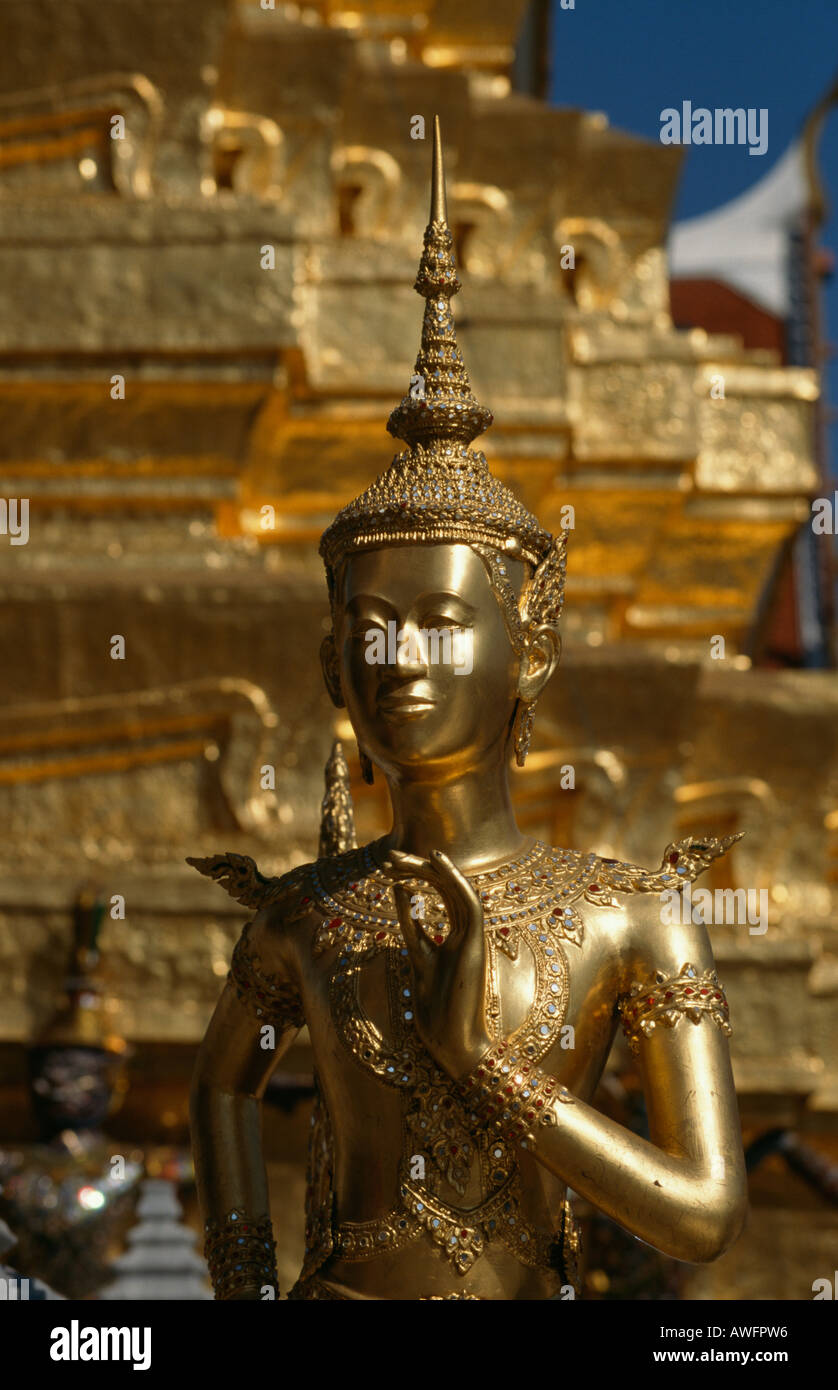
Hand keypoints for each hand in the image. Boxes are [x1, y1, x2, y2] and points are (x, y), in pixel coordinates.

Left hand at [383, 848, 491, 1080]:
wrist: (454, 1044)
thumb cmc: (436, 1011)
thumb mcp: (418, 958)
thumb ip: (414, 929)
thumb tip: (401, 898)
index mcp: (456, 936)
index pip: (437, 895)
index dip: (415, 877)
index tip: (388, 868)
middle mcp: (467, 932)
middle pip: (444, 887)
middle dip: (417, 869)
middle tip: (389, 857)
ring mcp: (473, 938)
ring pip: (456, 889)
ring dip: (429, 869)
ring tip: (400, 858)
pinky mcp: (477, 944)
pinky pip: (470, 903)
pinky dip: (455, 879)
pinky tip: (437, 861)